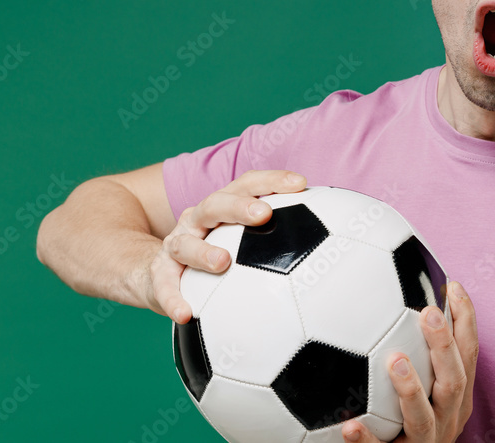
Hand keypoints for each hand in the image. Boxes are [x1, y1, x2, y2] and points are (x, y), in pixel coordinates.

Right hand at [143, 169, 306, 323]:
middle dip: (239, 205)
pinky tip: (185, 315)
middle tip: (263, 213)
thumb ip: (284, 241)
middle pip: (216, 204)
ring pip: (185, 243)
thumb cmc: (215, 254)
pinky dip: (173, 299)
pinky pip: (163, 287)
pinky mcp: (157, 275)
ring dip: (203, 252)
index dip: (273, 179)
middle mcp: (199, 221)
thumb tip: (342, 251)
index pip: (248, 184)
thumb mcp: (245, 244)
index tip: (301, 183)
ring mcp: (176, 245)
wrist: (153, 269)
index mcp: (224, 207)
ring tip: (222, 262)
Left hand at [342, 281, 478, 442]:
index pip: (468, 356)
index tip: (454, 286)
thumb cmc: (409, 424)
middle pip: (454, 382)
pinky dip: (367, 441)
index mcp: (456, 399)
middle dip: (444, 347)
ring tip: (395, 361)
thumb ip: (419, 353)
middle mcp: (447, 420)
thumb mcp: (429, 392)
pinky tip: (350, 426)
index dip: (466, 322)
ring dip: (411, 389)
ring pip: (423, 420)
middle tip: (429, 313)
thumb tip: (396, 299)